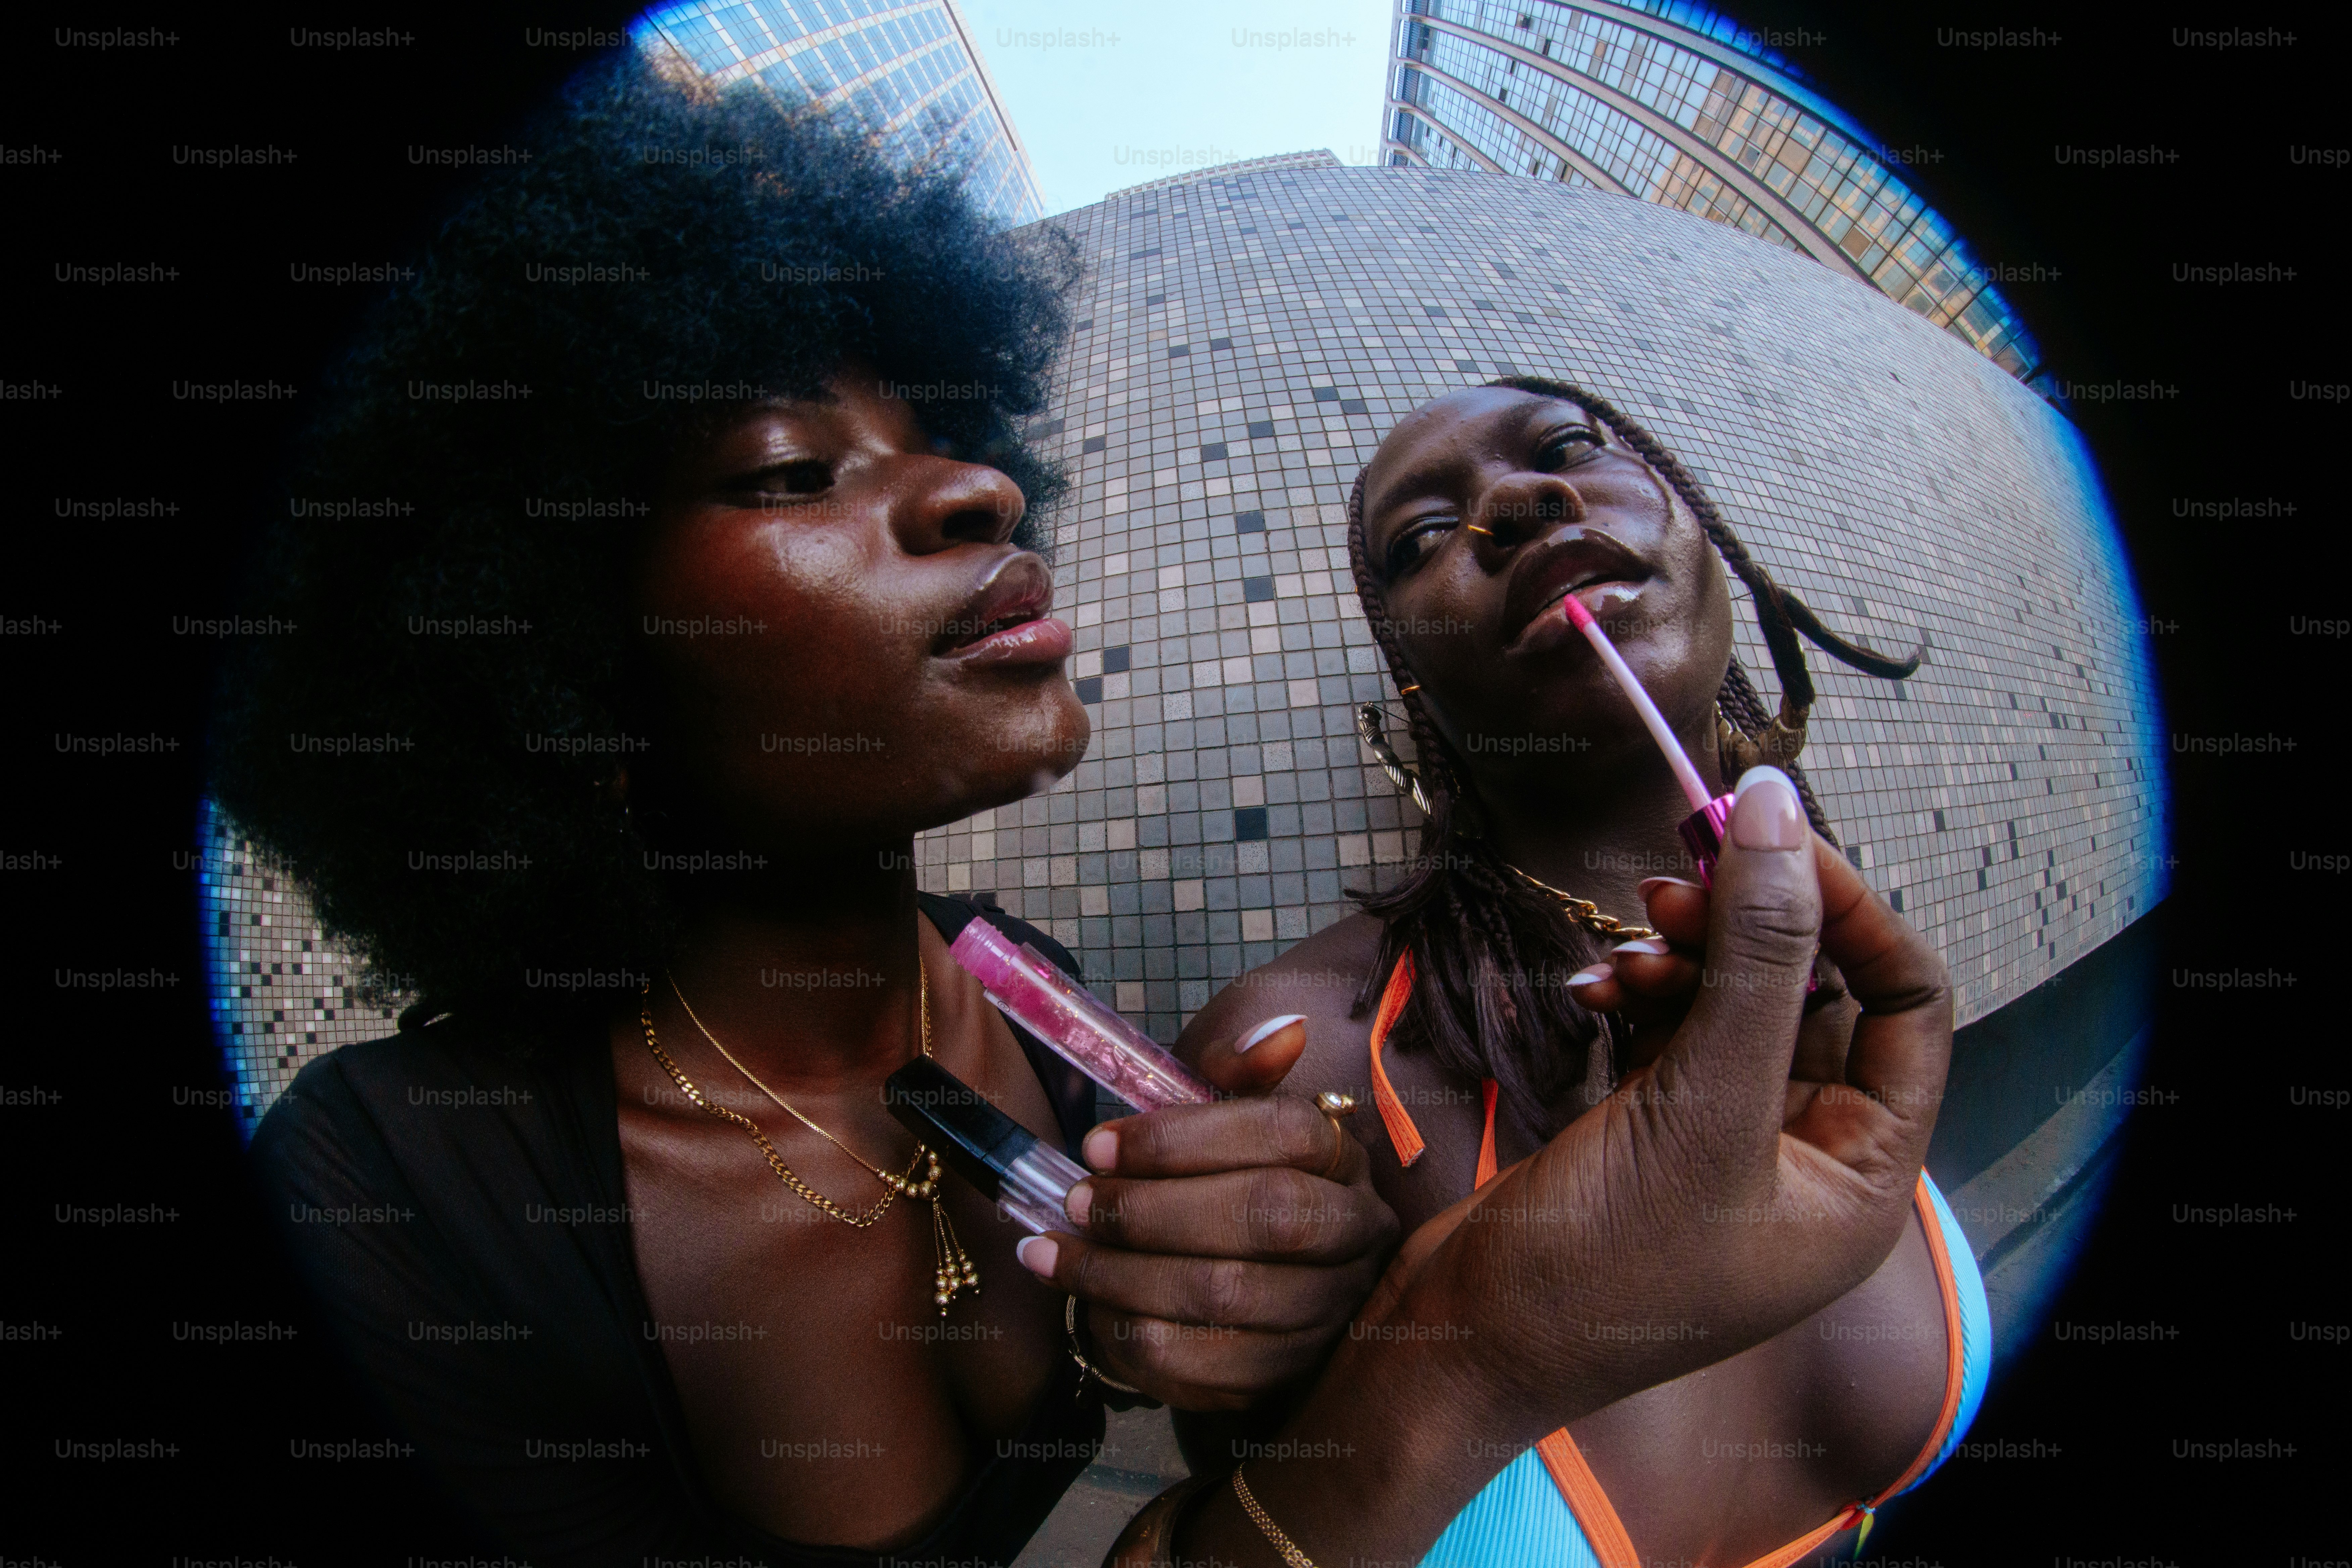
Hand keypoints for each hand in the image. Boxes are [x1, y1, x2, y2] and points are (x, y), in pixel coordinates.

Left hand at [1013, 1019, 1400, 1409]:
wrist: (1256, 1289)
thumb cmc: (1227, 1184)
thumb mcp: (1227, 1121)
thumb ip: (1236, 1074)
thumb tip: (1284, 1028)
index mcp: (1342, 1155)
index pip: (1282, 1133)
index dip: (1184, 1138)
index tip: (1097, 1144)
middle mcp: (1356, 1232)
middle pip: (1265, 1216)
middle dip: (1152, 1210)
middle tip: (1074, 1202)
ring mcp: (1330, 1311)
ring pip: (1226, 1296)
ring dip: (1121, 1276)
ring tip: (1050, 1255)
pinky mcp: (1290, 1376)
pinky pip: (1206, 1367)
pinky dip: (1134, 1337)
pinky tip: (1085, 1309)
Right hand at [1368, 765, 1950, 1427]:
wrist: (1466, 1343)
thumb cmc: (1600, 1268)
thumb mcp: (1698, 1110)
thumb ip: (1754, 961)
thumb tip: (1777, 814)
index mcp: (1861, 1178)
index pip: (1907, 1004)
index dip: (1851, 911)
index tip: (1769, 839)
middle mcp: (1809, 1158)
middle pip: (1818, 992)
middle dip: (1754, 925)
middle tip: (1679, 876)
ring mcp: (1729, 1142)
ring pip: (1739, 1002)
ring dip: (1689, 952)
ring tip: (1631, 932)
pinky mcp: (1656, 1129)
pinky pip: (1676, 1029)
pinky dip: (1642, 992)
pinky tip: (1596, 985)